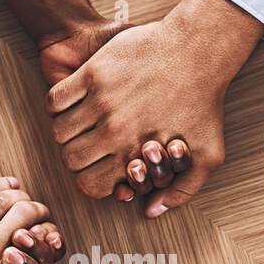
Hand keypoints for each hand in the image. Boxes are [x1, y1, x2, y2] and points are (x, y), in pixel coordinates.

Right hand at [45, 0, 261, 215]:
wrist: (198, 51)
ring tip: (82, 126)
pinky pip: (55, 99)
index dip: (92, 183)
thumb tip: (152, 211)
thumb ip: (182, 191)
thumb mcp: (208, 156)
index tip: (100, 171)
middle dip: (77, 159)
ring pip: (59, 131)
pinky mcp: (93, 72)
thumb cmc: (205, 103)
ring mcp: (101, 99)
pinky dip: (58, 105)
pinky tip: (74, 103)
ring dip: (66, 133)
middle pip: (70, 160)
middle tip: (89, 147)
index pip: (89, 185)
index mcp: (134, 152)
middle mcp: (113, 129)